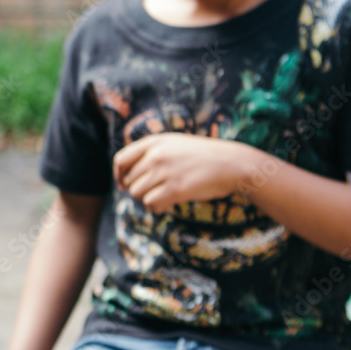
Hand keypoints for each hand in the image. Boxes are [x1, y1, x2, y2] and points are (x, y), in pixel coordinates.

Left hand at [113, 133, 255, 212]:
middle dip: (139, 189)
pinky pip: (151, 204)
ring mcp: (165, 171)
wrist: (232, 164)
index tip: (123, 184)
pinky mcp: (175, 188)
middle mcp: (156, 155)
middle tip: (156, 191)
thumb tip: (127, 176)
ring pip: (137, 194)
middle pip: (129, 181)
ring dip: (148, 199)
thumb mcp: (174, 144)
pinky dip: (156, 207)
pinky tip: (168, 204)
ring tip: (164, 196)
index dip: (118, 175)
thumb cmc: (203, 156)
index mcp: (154, 142)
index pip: (121, 160)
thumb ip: (151, 153)